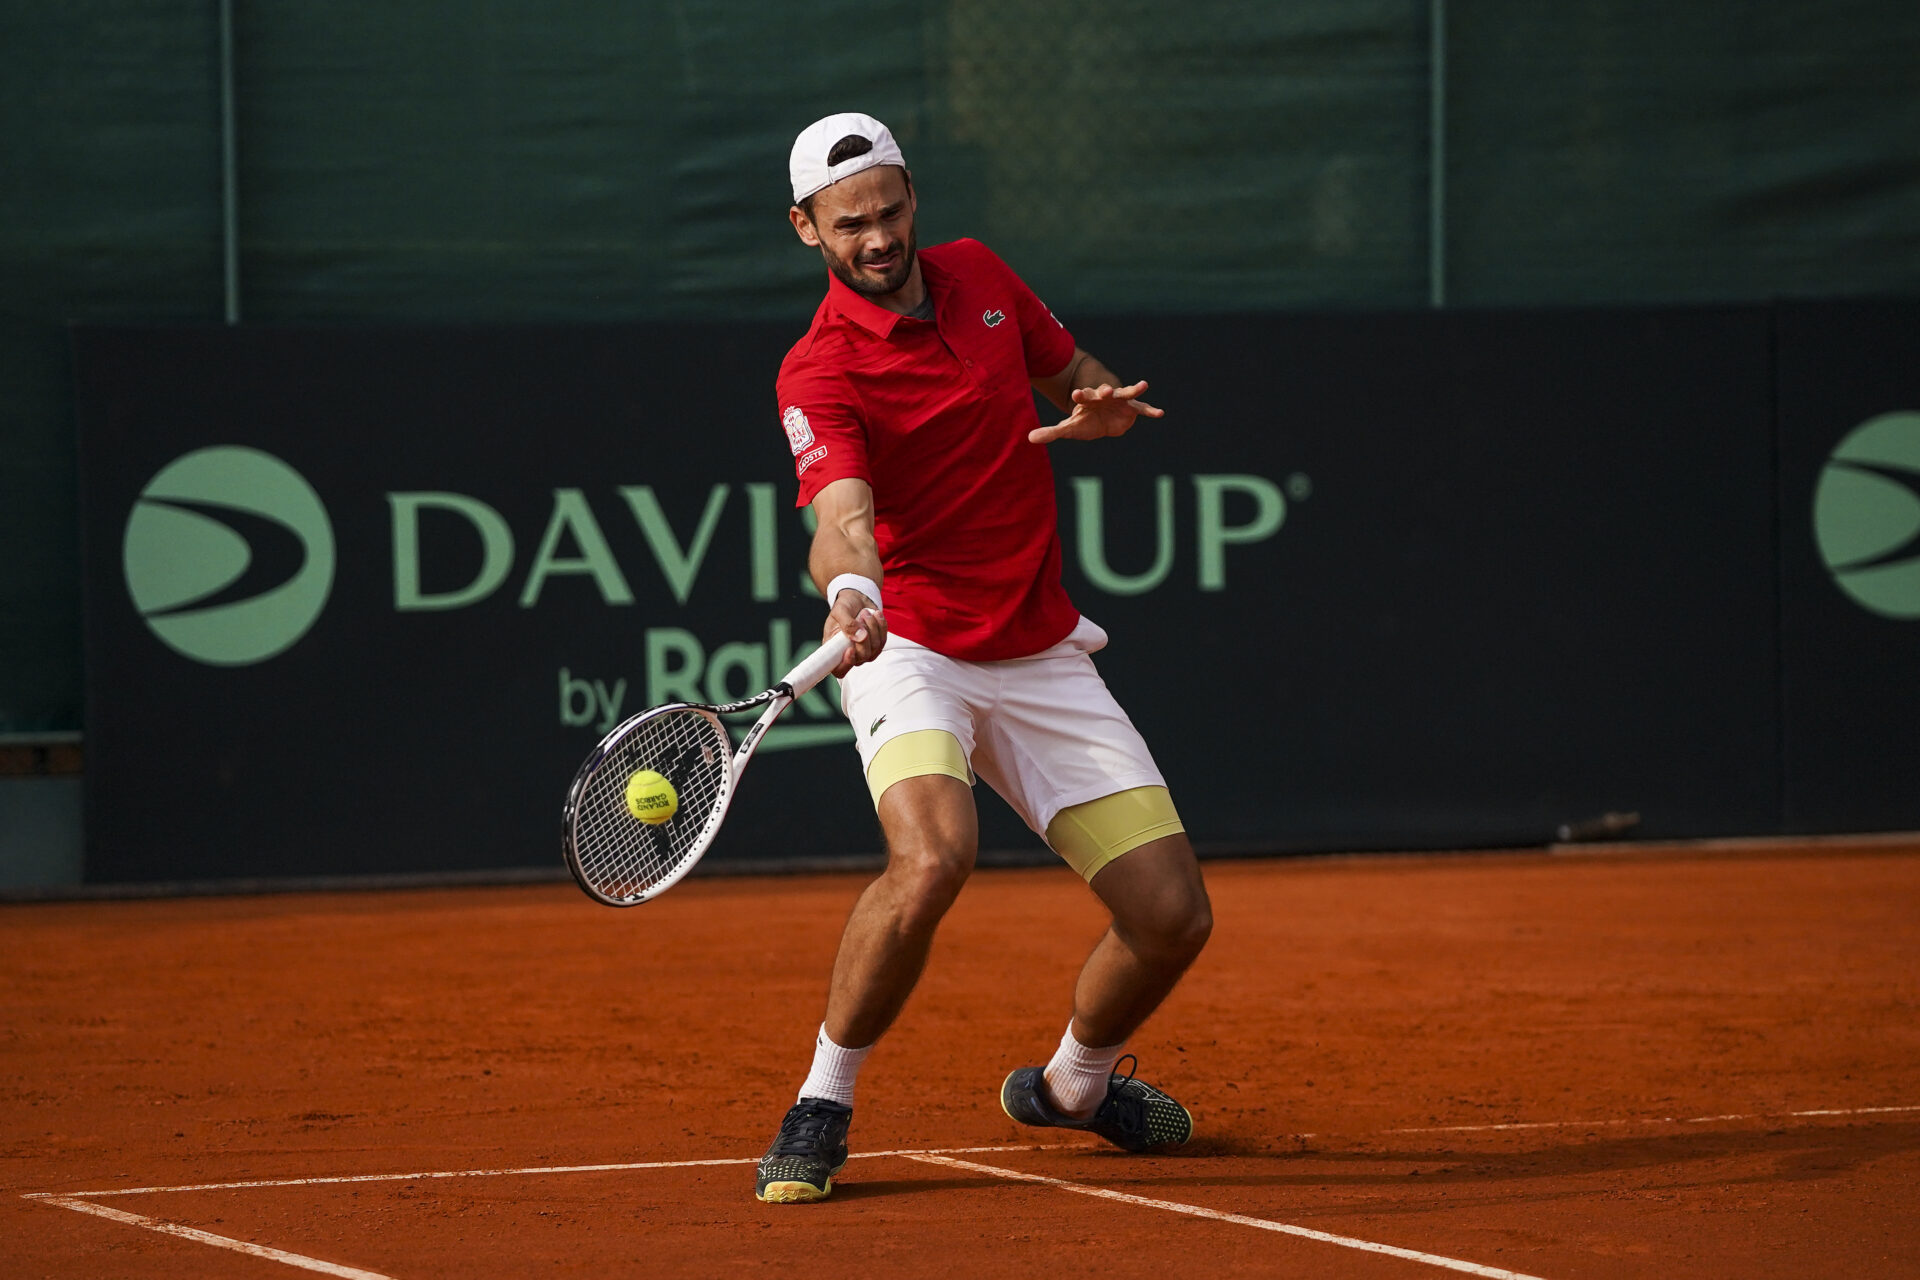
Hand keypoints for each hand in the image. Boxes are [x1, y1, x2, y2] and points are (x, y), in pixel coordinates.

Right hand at [824, 589, 885, 676]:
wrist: (856, 599)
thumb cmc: (844, 605)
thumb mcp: (840, 610)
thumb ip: (847, 624)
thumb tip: (860, 638)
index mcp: (834, 649)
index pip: (839, 669)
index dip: (846, 663)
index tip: (851, 649)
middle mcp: (849, 654)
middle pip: (862, 657)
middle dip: (865, 635)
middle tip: (861, 615)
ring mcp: (864, 651)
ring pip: (875, 648)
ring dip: (873, 627)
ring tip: (865, 612)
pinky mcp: (876, 645)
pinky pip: (883, 640)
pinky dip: (881, 626)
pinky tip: (876, 614)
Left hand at [1027, 380, 1162, 444]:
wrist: (1103, 418)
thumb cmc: (1085, 420)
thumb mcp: (1069, 428)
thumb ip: (1051, 432)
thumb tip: (1029, 438)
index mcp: (1088, 399)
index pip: (1082, 395)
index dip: (1080, 395)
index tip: (1076, 394)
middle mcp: (1104, 396)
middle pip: (1104, 391)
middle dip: (1104, 390)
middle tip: (1106, 390)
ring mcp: (1119, 400)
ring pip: (1126, 393)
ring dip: (1133, 390)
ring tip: (1143, 385)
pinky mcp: (1131, 408)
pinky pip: (1142, 409)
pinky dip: (1150, 410)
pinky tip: (1160, 413)